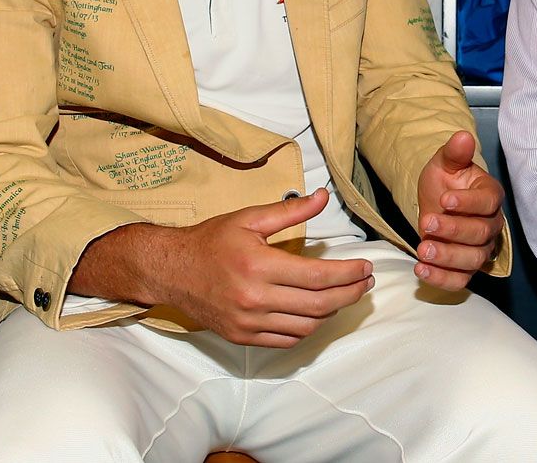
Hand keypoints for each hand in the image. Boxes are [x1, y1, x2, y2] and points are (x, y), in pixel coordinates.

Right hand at [78, 188, 374, 348]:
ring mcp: (248, 322)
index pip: (318, 277)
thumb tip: (323, 197)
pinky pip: (287, 339)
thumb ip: (290, 211)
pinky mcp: (242, 337)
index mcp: (258, 266)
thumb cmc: (210, 241)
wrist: (170, 270)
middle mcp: (254, 298)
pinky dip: (307, 327)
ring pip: (306, 325)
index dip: (348, 274)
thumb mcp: (249, 218)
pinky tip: (316, 312)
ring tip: (344, 294)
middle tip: (365, 282)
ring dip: (332, 312)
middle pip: (319, 304)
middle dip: (350, 294)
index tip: (366, 267)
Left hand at [414, 130, 505, 288]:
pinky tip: (421, 269)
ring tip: (423, 250)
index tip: (445, 200)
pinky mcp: (465, 268)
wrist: (436, 206)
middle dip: (454, 230)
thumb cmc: (445, 183)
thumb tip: (463, 136)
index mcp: (489, 195)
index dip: (469, 203)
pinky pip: (460, 280)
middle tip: (428, 224)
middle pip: (481, 234)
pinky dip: (442, 279)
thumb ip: (454, 153)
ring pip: (473, 260)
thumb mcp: (444, 164)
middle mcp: (490, 225)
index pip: (488, 202)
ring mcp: (480, 249)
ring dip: (448, 257)